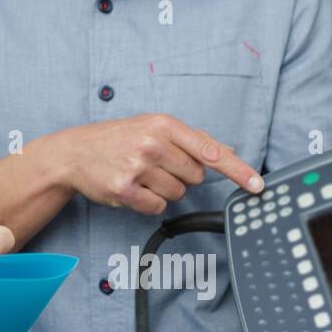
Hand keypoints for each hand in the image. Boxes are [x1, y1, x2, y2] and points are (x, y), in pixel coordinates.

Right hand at [52, 113, 262, 214]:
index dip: (238, 170)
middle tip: (157, 166)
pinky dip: (149, 202)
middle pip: (195, 176)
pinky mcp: (125, 189)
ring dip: (163, 189)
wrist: (74, 152)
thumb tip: (226, 150)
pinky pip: (157, 206)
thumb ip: (190, 139)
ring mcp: (137, 166)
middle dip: (181, 175)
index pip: (210, 150)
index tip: (257, 185)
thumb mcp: (152, 127)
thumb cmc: (116, 138)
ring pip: (177, 193)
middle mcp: (152, 143)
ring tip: (140, 175)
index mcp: (163, 124)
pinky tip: (132, 188)